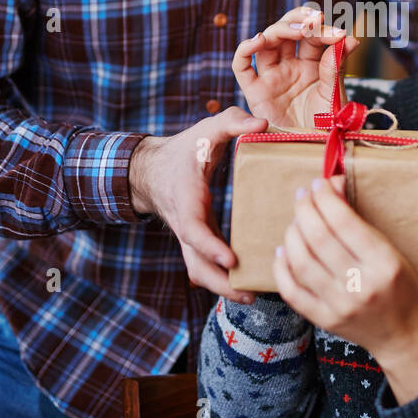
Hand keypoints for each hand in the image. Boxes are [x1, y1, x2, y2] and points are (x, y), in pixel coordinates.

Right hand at [128, 107, 265, 303]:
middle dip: (219, 283)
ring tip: (254, 295)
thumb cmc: (185, 149)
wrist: (153, 169)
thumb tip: (263, 125)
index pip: (193, 229)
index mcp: (186, 199)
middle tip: (248, 293)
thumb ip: (233, 121)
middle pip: (196, 264)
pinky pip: (207, 266)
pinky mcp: (198, 241)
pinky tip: (251, 284)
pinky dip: (224, 278)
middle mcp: (186, 224)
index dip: (210, 246)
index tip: (231, 259)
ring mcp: (190, 237)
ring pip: (200, 271)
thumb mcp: (207, 128)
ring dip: (222, 287)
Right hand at [232, 5, 359, 129]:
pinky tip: (259, 39)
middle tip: (317, 19)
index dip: (323, 31)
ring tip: (299, 29)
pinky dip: (245, 49)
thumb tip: (349, 38)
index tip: (339, 33)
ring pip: (267, 41)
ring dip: (281, 28)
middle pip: (288, 32)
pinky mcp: (254, 92)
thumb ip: (336, 67)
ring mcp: (271, 77)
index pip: (312, 38)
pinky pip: (241, 65)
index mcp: (311, 65)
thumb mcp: (334, 95)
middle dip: (302, 21)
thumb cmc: (325, 127)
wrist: (311, 152)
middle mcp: (289, 66)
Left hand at [272, 173, 417, 362]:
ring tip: (296, 221)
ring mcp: (339, 305)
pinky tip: (283, 250)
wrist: (403, 334)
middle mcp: (360, 285)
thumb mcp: (393, 251)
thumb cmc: (401, 286)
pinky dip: (282, 267)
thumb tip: (333, 190)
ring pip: (301, 261)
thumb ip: (361, 224)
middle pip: (319, 238)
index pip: (344, 222)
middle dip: (306, 209)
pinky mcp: (324, 320)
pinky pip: (292, 291)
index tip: (320, 184)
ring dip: (292, 233)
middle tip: (303, 196)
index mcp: (384, 263)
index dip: (326, 198)